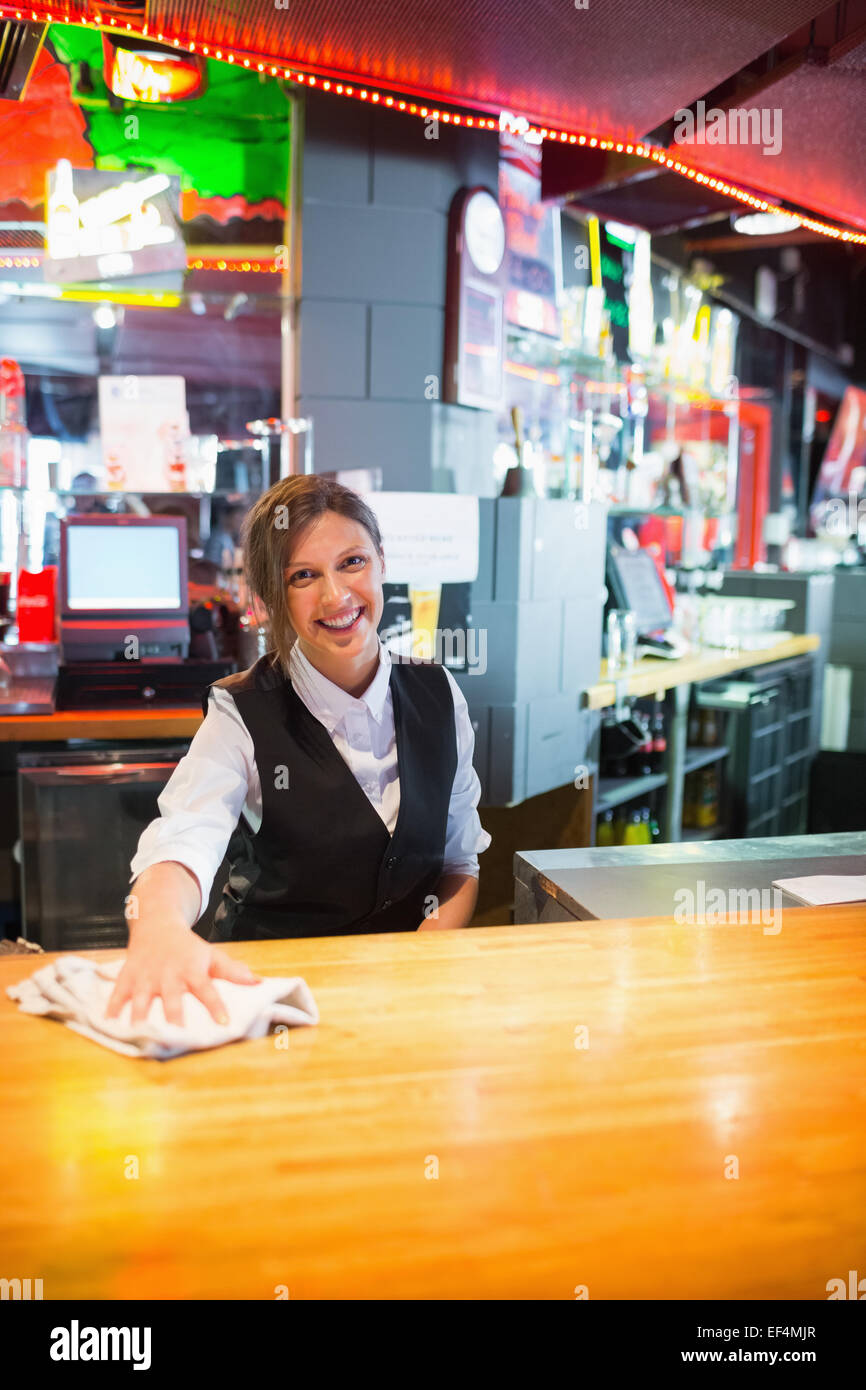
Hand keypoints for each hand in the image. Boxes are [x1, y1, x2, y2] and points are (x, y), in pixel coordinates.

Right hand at [105, 919, 262, 1027]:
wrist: (157, 923)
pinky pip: (118, 993)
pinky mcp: (128, 976)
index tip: (224, 1022)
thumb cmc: (188, 947)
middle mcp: (168, 975)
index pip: (207, 989)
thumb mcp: (211, 955)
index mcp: (192, 971)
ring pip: (141, 998)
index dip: (216, 1006)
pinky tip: (108, 1023)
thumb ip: (232, 971)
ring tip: (140, 1033)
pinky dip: (112, 1007)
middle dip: (174, 1015)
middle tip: (176, 1034)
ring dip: (140, 1015)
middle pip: (172, 997)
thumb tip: (260, 983)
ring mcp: (146, 976)